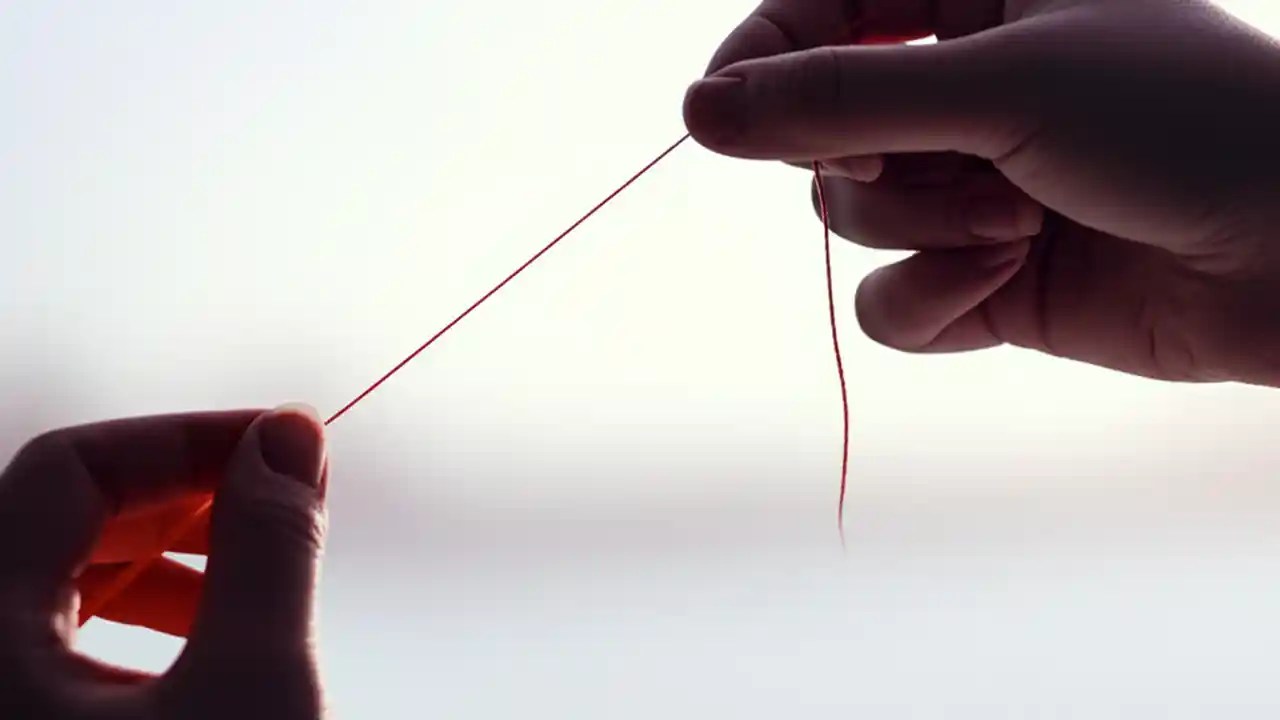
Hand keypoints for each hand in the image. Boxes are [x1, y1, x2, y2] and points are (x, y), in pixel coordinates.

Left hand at [0, 406, 328, 718]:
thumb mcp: (252, 688)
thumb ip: (269, 549)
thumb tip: (290, 433)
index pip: (64, 469)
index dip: (185, 439)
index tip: (283, 443)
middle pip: (58, 520)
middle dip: (183, 498)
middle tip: (282, 500)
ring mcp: (2, 698)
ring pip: (61, 583)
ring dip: (169, 559)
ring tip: (259, 577)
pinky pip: (63, 644)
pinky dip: (143, 618)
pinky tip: (211, 642)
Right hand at [684, 0, 1279, 386]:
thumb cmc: (1179, 126)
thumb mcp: (998, 85)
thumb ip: (837, 98)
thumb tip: (696, 109)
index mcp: (969, 4)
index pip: (811, 16)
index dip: (757, 63)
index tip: (722, 114)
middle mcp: (956, 96)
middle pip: (822, 135)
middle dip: (875, 164)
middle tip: (948, 166)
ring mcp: (964, 193)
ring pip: (850, 222)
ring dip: (921, 231)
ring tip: (1018, 225)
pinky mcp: (979, 282)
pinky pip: (889, 303)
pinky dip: (934, 300)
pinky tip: (1006, 281)